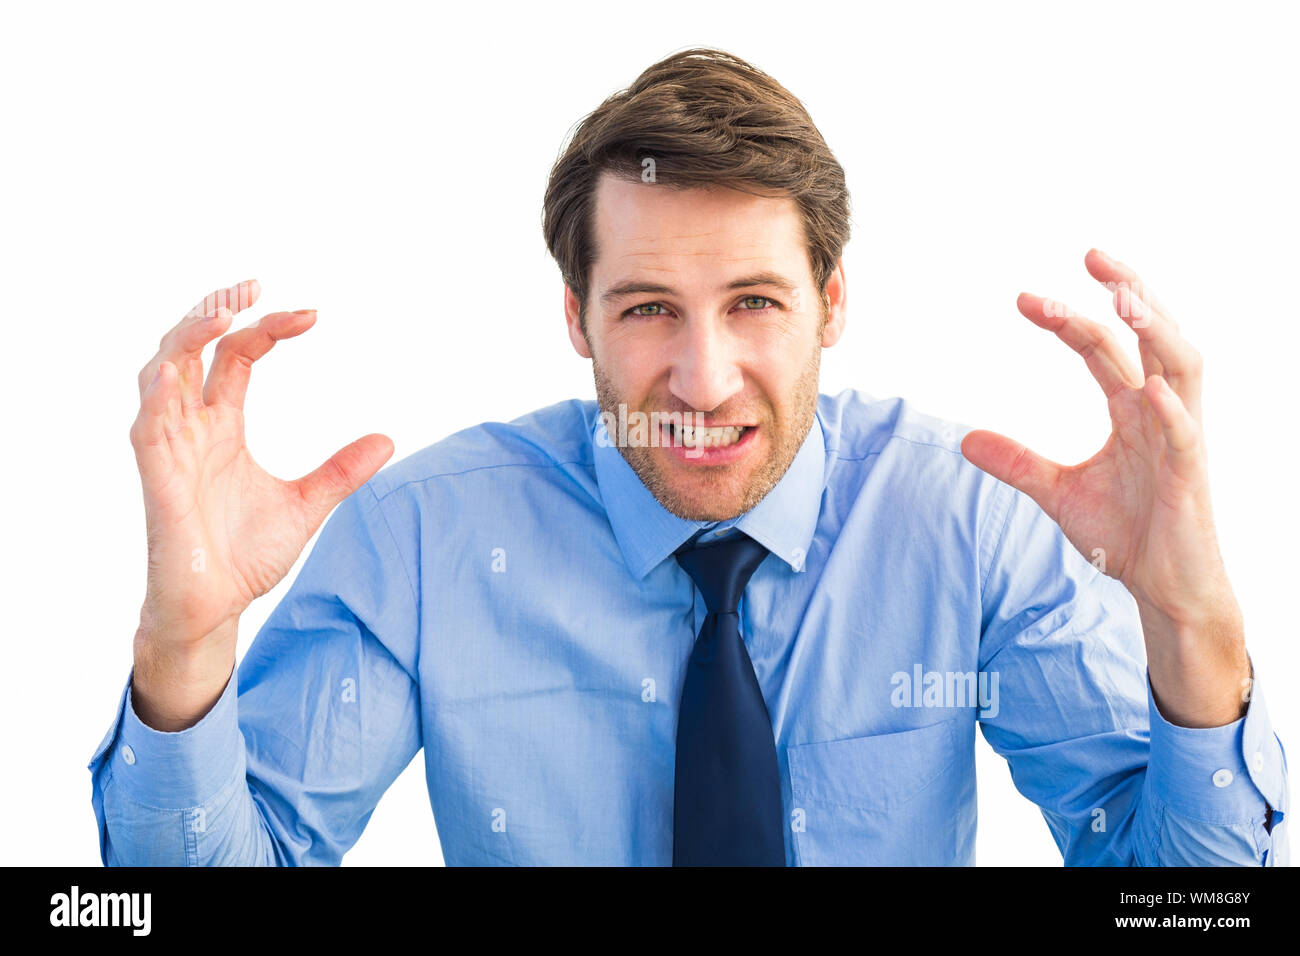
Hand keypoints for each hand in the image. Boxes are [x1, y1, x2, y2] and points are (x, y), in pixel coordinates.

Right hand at [130, 280, 393, 650]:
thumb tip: (388, 440)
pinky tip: (181, 367)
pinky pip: (148, 422)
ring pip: (161, 370)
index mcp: (223, 425)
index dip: (268, 328)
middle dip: (216, 311)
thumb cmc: (245, 556)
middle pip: (192, 348)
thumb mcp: (309, 504)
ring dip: (186, 336)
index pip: (239, 356)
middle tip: (251, 286)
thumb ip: (342, 471)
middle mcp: (191, 426)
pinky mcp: (155, 474)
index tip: (312, 315)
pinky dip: (161, 391)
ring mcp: (168, 447)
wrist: (216, 608)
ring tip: (221, 310)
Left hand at [960, 249, 1248, 725]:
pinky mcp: (1191, 477)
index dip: (1068, 320)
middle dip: (1127, 293)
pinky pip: (1186, 434)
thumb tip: (966, 438)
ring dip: (1158, 329)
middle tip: (1092, 254)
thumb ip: (1017, 463)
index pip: (1103, 348)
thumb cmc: (1125, 536)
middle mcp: (1162, 413)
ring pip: (1184, 367)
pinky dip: (1171, 409)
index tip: (1022, 299)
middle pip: (1151, 338)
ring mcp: (1181, 440)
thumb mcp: (1057, 493)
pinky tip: (1150, 388)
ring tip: (1125, 297)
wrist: (1163, 591)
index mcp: (1132, 410)